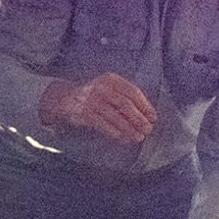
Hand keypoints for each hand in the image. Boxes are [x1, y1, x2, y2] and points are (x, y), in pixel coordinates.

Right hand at [40, 73, 155, 143]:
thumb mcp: (109, 88)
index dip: (145, 106)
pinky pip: (104, 125)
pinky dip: (116, 133)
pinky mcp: (85, 113)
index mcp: (111, 79)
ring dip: (129, 129)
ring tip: (139, 137)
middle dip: (139, 119)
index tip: (153, 117)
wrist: (65, 98)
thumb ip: (126, 97)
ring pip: (116, 117)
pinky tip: (124, 139)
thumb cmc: (95, 95)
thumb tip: (147, 114)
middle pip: (125, 105)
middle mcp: (102, 87)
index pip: (133, 92)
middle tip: (148, 129)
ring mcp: (92, 100)